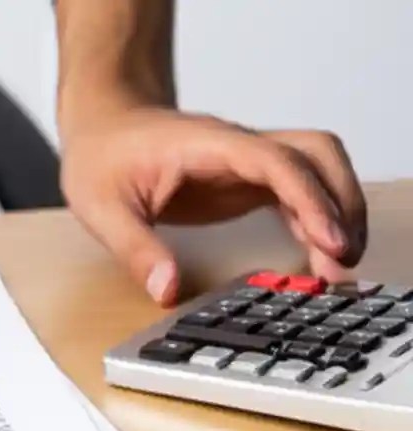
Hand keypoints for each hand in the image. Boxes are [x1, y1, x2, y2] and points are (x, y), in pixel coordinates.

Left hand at [60, 108, 366, 305]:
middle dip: (341, 202)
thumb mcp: (101, 207)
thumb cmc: (100, 157)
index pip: (275, 162)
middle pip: (315, 156)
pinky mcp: (244, 180)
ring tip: (337, 268)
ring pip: (314, 170)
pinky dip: (313, 221)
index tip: (329, 239)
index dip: (309, 199)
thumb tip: (167, 291)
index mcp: (207, 146)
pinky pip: (296, 192)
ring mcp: (245, 162)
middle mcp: (237, 148)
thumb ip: (135, 249)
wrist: (101, 125)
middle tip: (343, 260)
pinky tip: (316, 255)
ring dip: (335, 211)